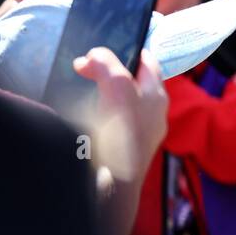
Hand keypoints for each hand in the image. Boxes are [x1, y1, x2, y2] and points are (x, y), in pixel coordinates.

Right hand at [74, 48, 167, 181]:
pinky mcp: (120, 149)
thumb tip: (95, 56)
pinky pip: (107, 122)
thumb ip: (108, 66)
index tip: (103, 47)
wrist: (112, 187)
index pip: (147, 62)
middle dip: (107, 72)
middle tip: (83, 68)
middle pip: (130, 81)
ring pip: (118, 102)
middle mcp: (152, 114)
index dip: (126, 50)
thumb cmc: (121, 136)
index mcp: (157, 96)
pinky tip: (79, 116)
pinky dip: (93, 114)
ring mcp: (137, 133)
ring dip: (98, 92)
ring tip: (78, 88)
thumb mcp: (118, 89)